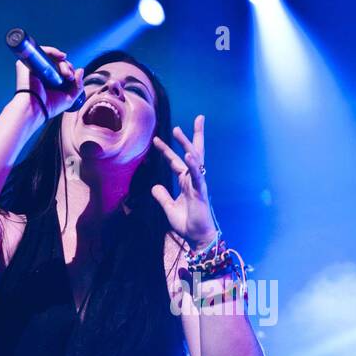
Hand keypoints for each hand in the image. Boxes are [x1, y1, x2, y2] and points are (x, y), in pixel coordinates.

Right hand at [15, 46, 83, 119]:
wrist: (35, 108)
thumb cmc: (49, 106)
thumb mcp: (69, 97)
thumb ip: (78, 85)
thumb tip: (81, 70)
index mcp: (49, 80)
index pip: (61, 68)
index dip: (69, 70)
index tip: (72, 78)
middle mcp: (41, 73)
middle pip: (58, 62)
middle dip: (67, 67)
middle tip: (69, 77)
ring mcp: (34, 67)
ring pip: (52, 57)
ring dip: (63, 63)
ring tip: (66, 74)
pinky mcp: (27, 62)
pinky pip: (41, 51)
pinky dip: (53, 51)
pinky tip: (62, 57)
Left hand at [150, 115, 217, 248]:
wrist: (198, 238)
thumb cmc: (188, 224)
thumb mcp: (169, 208)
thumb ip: (162, 196)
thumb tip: (154, 186)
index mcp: (186, 182)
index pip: (175, 161)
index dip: (166, 150)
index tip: (156, 140)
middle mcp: (193, 179)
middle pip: (193, 153)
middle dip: (192, 136)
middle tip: (199, 117)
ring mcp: (198, 184)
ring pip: (194, 159)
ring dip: (186, 144)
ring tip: (178, 130)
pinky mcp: (201, 192)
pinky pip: (197, 176)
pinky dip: (192, 165)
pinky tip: (187, 154)